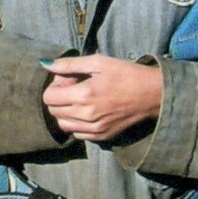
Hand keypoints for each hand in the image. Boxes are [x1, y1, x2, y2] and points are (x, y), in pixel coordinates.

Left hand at [41, 54, 161, 142]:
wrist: (152, 94)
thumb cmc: (126, 74)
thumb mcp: (98, 62)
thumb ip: (69, 64)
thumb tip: (45, 63)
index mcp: (84, 95)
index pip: (48, 98)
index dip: (55, 86)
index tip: (69, 80)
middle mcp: (87, 116)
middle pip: (54, 112)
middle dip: (59, 98)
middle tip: (75, 88)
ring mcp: (94, 129)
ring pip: (63, 125)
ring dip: (66, 112)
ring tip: (81, 100)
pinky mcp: (102, 136)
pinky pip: (77, 134)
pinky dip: (77, 124)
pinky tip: (89, 111)